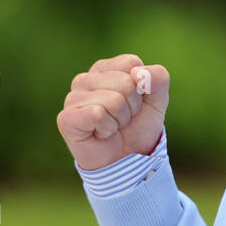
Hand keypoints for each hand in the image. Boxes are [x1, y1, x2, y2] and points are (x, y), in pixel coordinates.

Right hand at [56, 54, 169, 170]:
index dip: (141, 88)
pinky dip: (108, 129)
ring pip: (114, 100)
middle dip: (132, 107)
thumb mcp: (157, 100)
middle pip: (125, 82)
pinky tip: (100, 135)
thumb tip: (139, 72)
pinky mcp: (66, 118)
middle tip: (123, 120)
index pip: (131, 63)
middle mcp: (84, 79)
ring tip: (112, 128)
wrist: (127, 162)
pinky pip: (98, 114)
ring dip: (121, 120)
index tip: (134, 104)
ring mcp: (72, 98)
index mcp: (104, 69)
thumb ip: (158, 78)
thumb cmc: (137, 128)